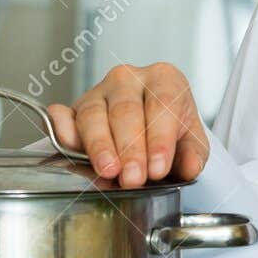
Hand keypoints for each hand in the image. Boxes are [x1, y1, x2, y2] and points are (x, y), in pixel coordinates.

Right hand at [47, 63, 209, 188]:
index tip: (159, 168)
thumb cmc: (171, 128)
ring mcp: (99, 91)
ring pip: (95, 115)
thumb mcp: (190, 140)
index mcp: (164, 79)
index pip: (163, 104)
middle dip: (130, 148)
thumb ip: (193, 153)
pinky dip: (64, 130)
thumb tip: (191, 166)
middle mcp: (129, 79)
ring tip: (109, 171)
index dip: (160, 138)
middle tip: (134, 178)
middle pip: (126, 111)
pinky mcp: (74, 108)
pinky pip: (64, 116)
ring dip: (101, 146)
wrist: (149, 125)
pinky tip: (69, 146)